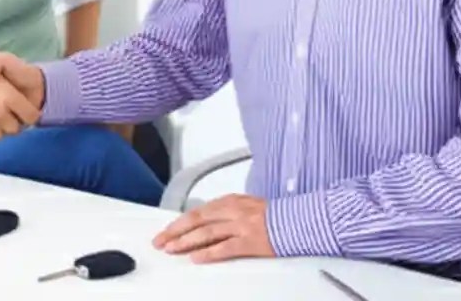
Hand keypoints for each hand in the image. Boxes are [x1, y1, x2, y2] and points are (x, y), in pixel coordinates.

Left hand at [153, 194, 275, 262]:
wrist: (299, 220)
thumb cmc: (275, 215)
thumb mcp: (246, 206)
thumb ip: (226, 213)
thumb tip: (206, 223)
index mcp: (230, 202)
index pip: (197, 213)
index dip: (179, 223)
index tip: (166, 232)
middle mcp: (232, 212)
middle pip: (196, 221)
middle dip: (175, 232)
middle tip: (160, 242)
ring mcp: (241, 226)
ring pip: (206, 233)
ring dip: (186, 242)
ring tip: (172, 249)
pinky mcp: (250, 242)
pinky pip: (225, 248)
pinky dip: (209, 252)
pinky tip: (197, 257)